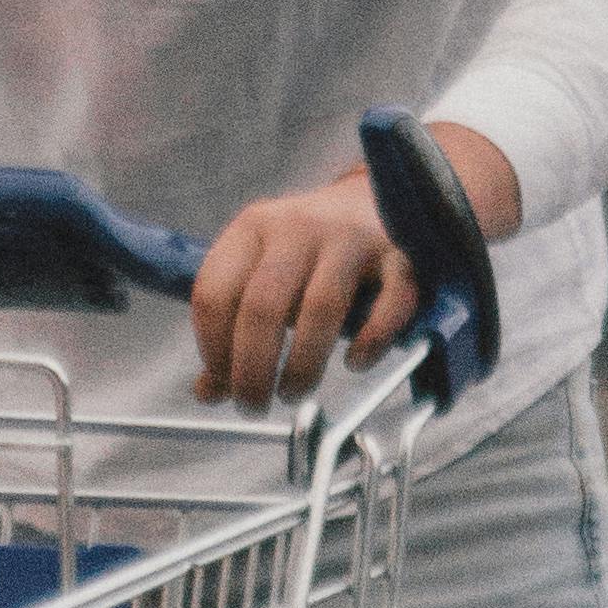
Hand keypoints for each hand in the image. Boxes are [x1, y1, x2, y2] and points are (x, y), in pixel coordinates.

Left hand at [191, 121, 517, 409]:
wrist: (373, 201)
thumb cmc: (306, 251)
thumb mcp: (259, 273)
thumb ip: (232, 329)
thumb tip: (208, 393)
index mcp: (252, 228)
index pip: (213, 293)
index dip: (212, 349)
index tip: (221, 385)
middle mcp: (297, 228)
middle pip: (263, 307)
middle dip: (252, 371)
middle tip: (253, 406)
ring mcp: (350, 238)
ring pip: (321, 309)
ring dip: (302, 367)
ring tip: (294, 392)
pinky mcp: (399, 255)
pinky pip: (389, 303)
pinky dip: (371, 342)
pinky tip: (356, 363)